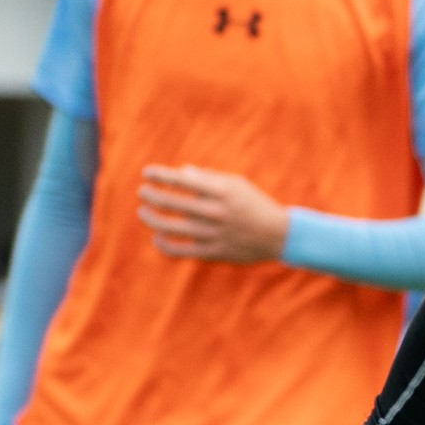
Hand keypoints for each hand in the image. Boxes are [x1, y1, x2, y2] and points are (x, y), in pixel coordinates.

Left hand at [139, 165, 290, 264]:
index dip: (160, 175)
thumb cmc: (255, 204)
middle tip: (143, 192)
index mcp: (222, 192)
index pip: (182, 180)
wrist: (280, 235)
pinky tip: (157, 237)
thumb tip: (180, 172)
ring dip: (151, 218)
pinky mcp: (214, 252)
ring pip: (170, 227)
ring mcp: (215, 234)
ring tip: (143, 212)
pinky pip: (181, 250)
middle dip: (151, 195)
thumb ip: (208, 178)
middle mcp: (217, 212)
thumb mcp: (237, 185)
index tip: (147, 173)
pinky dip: (163, 245)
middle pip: (171, 203)